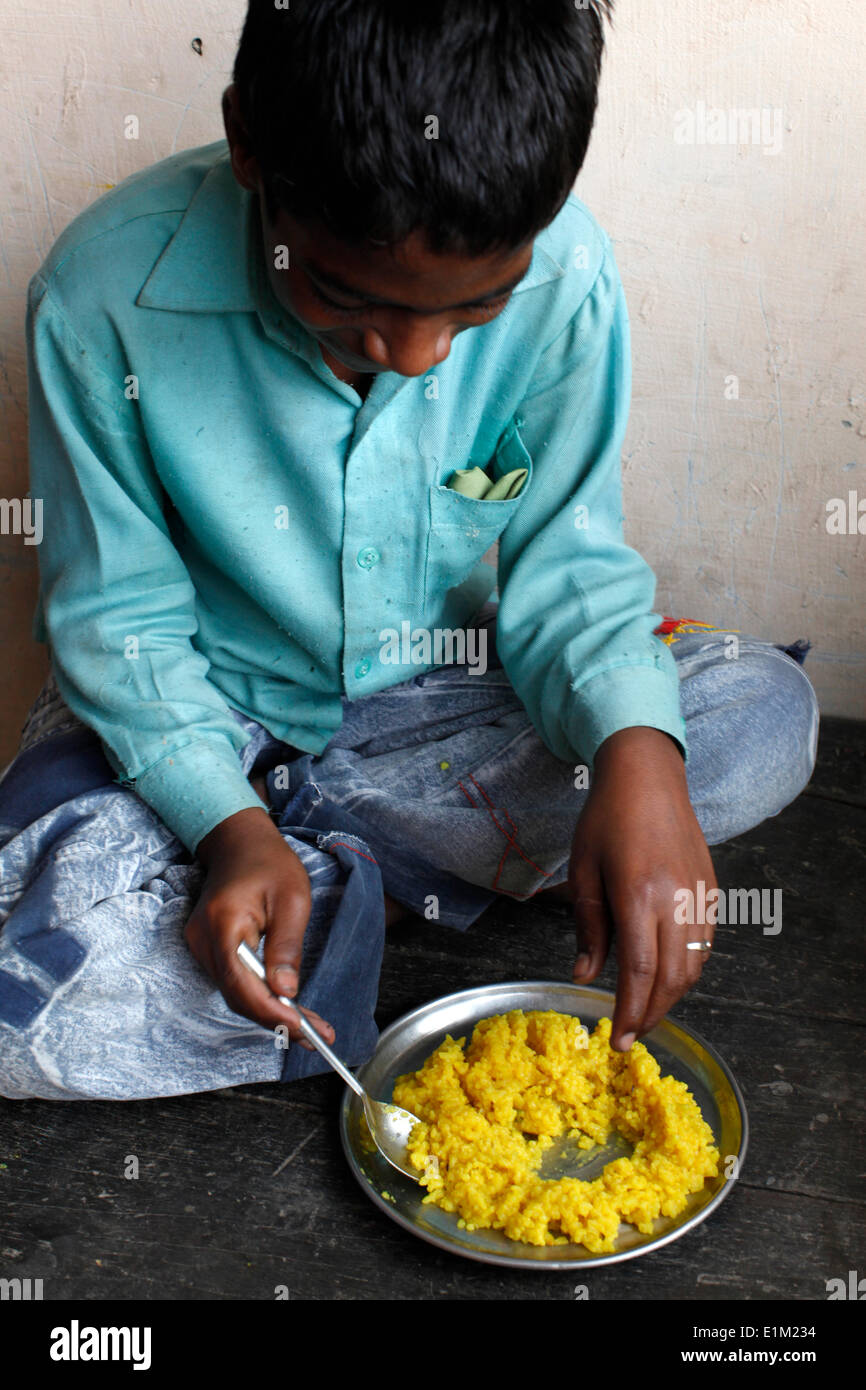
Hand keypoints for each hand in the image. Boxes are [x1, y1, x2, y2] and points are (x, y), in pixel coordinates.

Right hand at [185, 807, 334, 1048]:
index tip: (303, 1027)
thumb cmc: (270, 864)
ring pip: (235, 993)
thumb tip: (285, 992)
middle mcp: (203, 940)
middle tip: (318, 1036)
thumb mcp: (293, 899)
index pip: (242, 984)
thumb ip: (287, 947)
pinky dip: (260, 997)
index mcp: (224, 923)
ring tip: (311, 1025)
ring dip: (270, 1012)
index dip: (271, 1012)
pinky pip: (233, 982)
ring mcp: (200, 946)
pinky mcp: (207, 949)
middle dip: (277, 1020)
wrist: (239, 842)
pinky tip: (287, 1005)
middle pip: (237, 996)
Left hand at [568, 726, 716, 1049]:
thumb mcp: (584, 869)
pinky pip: (705, 943)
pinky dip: (688, 969)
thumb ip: (589, 926)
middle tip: (631, 1035)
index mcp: (638, 894)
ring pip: (693, 965)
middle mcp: (675, 899)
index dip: (630, 1010)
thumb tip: (585, 975)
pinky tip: (667, 976)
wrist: (648, 775)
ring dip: (671, 996)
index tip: (618, 1038)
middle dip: (651, 1013)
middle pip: (671, 977)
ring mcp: (698, 895)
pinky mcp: (711, 890)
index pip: (638, 971)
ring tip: (646, 1011)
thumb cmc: (607, 817)